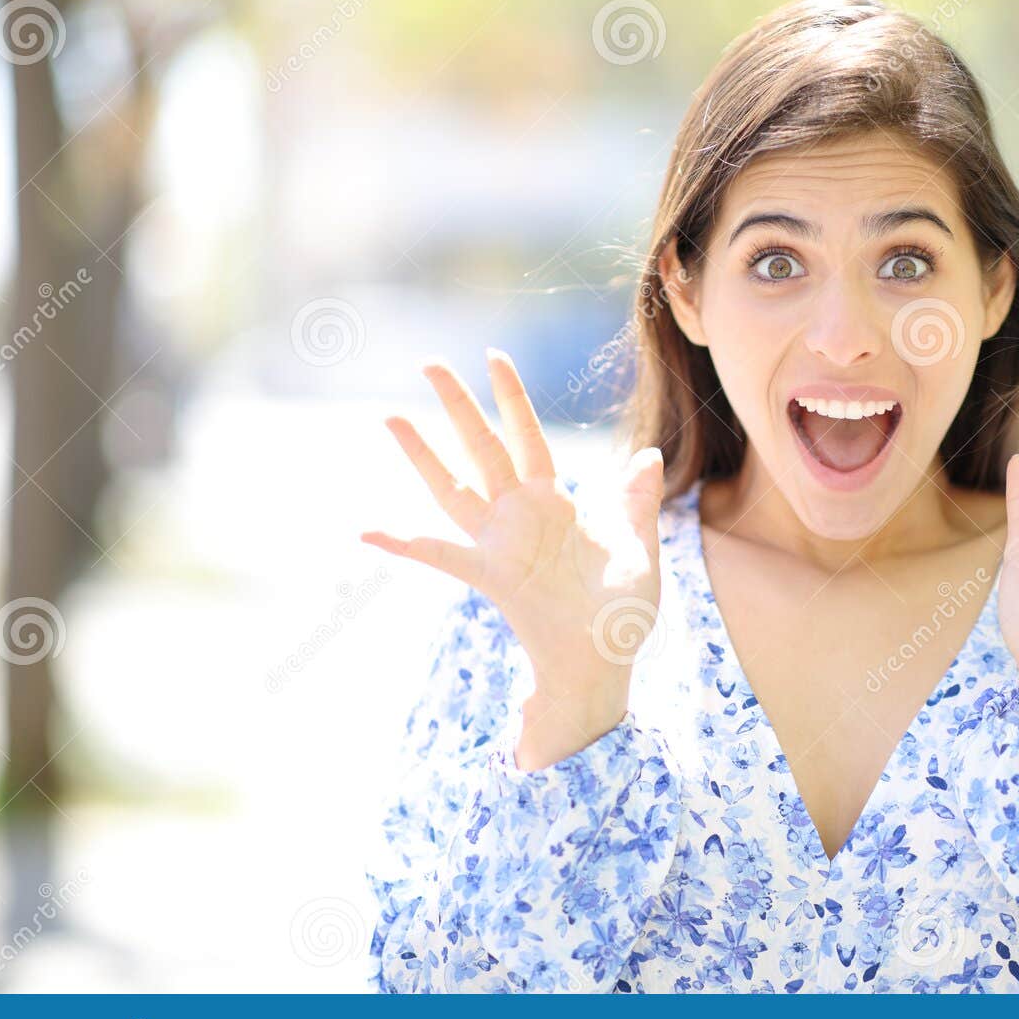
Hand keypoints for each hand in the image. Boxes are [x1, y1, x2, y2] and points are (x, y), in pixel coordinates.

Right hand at [361, 348, 665, 767]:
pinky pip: (442, 556)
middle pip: (483, 448)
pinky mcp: (491, 577)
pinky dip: (405, 544)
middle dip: (458, 406)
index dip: (512, 399)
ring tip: (390, 417)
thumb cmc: (622, 610)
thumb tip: (650, 455)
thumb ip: (637, 502)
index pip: (529, 437)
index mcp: (555, 502)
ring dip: (422, 455)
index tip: (494, 356)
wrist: (607, 662)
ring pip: (453, 488)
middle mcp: (520, 516)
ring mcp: (500, 545)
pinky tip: (369, 531)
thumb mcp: (639, 547)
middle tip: (428, 362)